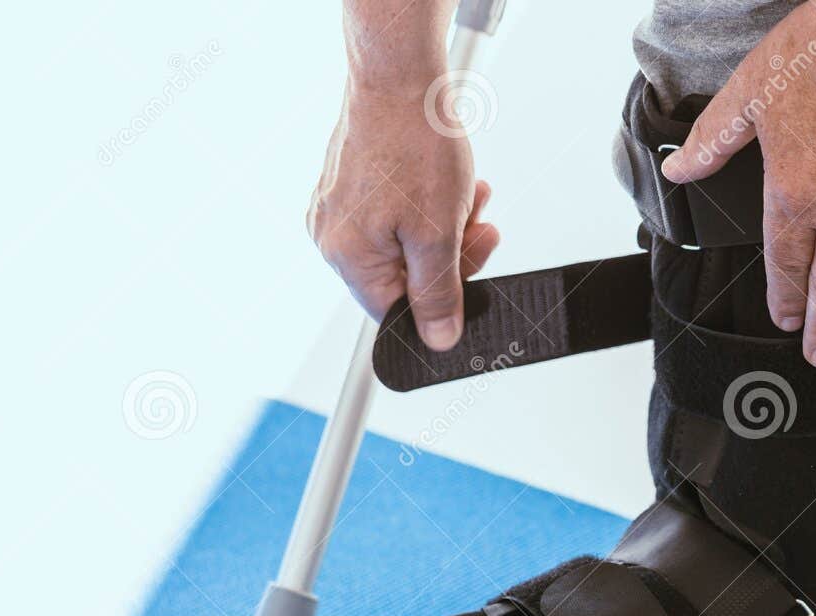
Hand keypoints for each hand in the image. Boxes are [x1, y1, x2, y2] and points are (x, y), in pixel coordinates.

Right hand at [307, 78, 499, 349]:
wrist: (400, 74)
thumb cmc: (412, 142)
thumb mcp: (438, 233)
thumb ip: (438, 294)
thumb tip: (438, 341)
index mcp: (347, 257)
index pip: (396, 311)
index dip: (442, 298)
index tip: (472, 268)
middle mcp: (333, 238)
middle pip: (404, 276)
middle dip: (451, 255)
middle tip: (482, 229)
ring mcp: (338, 210)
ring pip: (405, 243)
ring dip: (447, 227)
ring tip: (472, 199)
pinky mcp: (350, 186)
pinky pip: (394, 214)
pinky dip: (427, 206)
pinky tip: (451, 186)